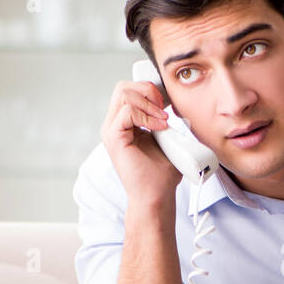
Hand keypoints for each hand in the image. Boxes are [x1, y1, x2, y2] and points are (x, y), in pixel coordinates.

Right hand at [99, 77, 183, 208]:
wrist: (156, 196)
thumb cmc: (161, 173)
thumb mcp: (165, 139)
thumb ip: (162, 120)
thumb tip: (172, 103)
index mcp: (123, 124)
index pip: (128, 90)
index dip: (148, 90)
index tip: (166, 105)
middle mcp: (113, 125)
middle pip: (123, 87)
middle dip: (147, 91)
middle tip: (163, 109)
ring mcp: (111, 131)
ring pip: (124, 94)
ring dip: (149, 103)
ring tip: (163, 121)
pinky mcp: (114, 138)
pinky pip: (127, 111)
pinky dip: (147, 116)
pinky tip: (159, 128)